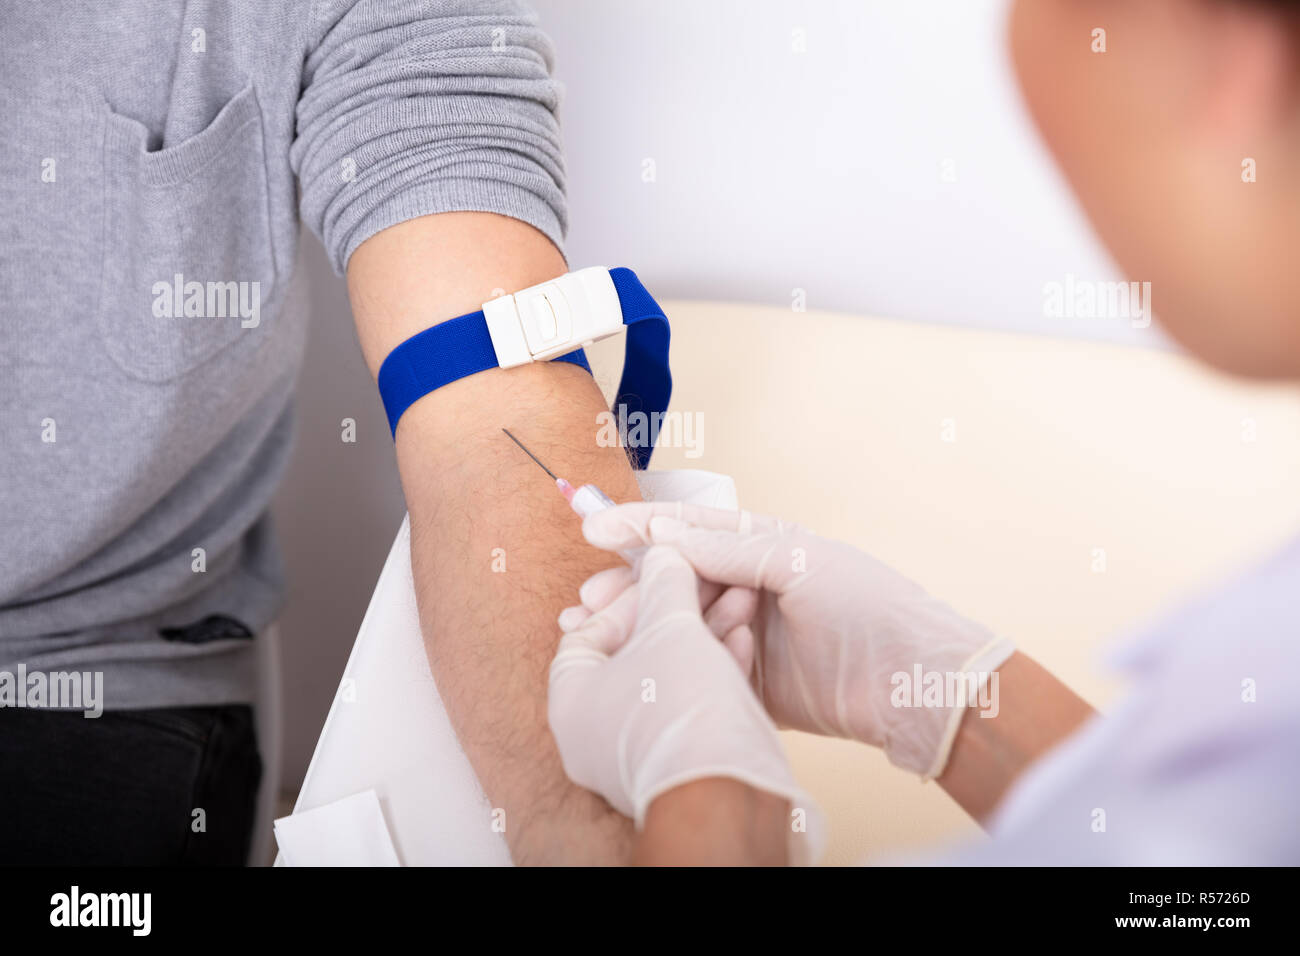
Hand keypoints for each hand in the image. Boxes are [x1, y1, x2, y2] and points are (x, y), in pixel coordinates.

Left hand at [548, 546, 824, 864]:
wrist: (728, 794)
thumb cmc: (682, 711)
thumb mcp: (669, 627)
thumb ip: (664, 583)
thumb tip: (662, 554)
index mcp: (571, 699)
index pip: (588, 629)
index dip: (628, 593)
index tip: (662, 570)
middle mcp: (596, 731)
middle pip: (635, 649)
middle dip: (678, 609)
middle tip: (705, 580)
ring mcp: (639, 750)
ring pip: (672, 674)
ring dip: (706, 633)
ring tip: (740, 601)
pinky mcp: (682, 762)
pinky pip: (693, 705)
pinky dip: (716, 670)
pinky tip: (745, 640)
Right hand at [577, 504, 1015, 777]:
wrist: (916, 685)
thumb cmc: (872, 610)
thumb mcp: (799, 563)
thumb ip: (731, 549)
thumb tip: (664, 536)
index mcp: (763, 547)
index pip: (688, 530)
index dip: (638, 527)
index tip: (591, 528)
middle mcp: (750, 588)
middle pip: (673, 581)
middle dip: (626, 587)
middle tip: (585, 599)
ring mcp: (748, 636)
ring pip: (677, 626)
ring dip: (634, 628)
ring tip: (589, 632)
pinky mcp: (750, 683)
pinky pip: (698, 668)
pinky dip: (664, 665)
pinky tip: (632, 667)